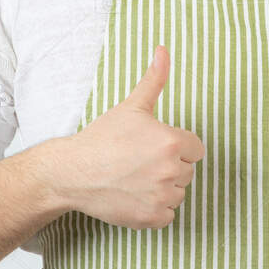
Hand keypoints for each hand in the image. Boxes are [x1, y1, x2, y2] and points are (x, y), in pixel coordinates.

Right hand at [52, 45, 205, 228]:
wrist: (73, 172)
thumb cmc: (102, 138)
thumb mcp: (131, 106)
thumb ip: (154, 80)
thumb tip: (163, 50)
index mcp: (172, 141)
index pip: (196, 148)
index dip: (176, 146)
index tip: (153, 147)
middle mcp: (171, 170)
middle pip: (187, 171)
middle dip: (169, 167)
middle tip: (139, 162)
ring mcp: (162, 196)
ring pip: (178, 193)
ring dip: (163, 188)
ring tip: (135, 178)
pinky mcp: (152, 218)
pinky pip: (168, 215)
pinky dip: (155, 209)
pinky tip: (134, 195)